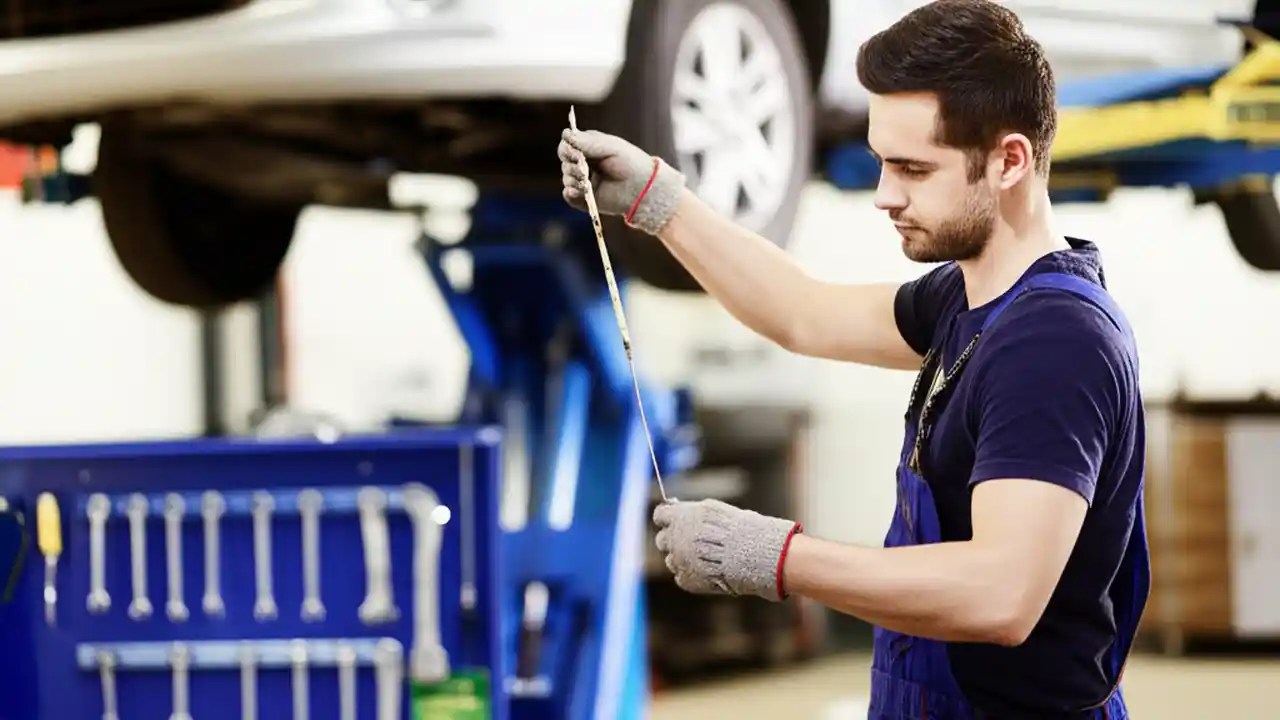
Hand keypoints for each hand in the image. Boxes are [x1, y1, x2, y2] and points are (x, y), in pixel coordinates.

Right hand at [558, 128, 686, 235]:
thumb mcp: (610, 146)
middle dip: (571, 166)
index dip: (566, 150)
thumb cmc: (630, 162)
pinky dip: (572, 194)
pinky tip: (581, 192)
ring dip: (573, 180)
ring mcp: (584, 182)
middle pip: (564, 163)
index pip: (566, 146)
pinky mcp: (585, 198)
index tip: (575, 154)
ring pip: (566, 179)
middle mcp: (583, 164)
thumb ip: (587, 141)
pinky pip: (569, 196)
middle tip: (584, 171)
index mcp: (588, 148)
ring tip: (586, 183)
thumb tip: (565, 134)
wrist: (642, 188)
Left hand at [653, 499, 801, 601]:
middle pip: (662, 540)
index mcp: (679, 517)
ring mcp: (677, 561)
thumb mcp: (714, 510)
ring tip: (708, 558)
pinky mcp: (685, 580)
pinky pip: (682, 577)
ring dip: (683, 558)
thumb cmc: (738, 529)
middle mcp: (673, 539)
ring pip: (672, 560)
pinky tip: (710, 571)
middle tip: (689, 541)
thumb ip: (692, 511)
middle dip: (674, 540)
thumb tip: (677, 507)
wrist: (749, 555)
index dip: (667, 518)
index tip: (674, 520)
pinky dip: (692, 575)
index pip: (660, 515)